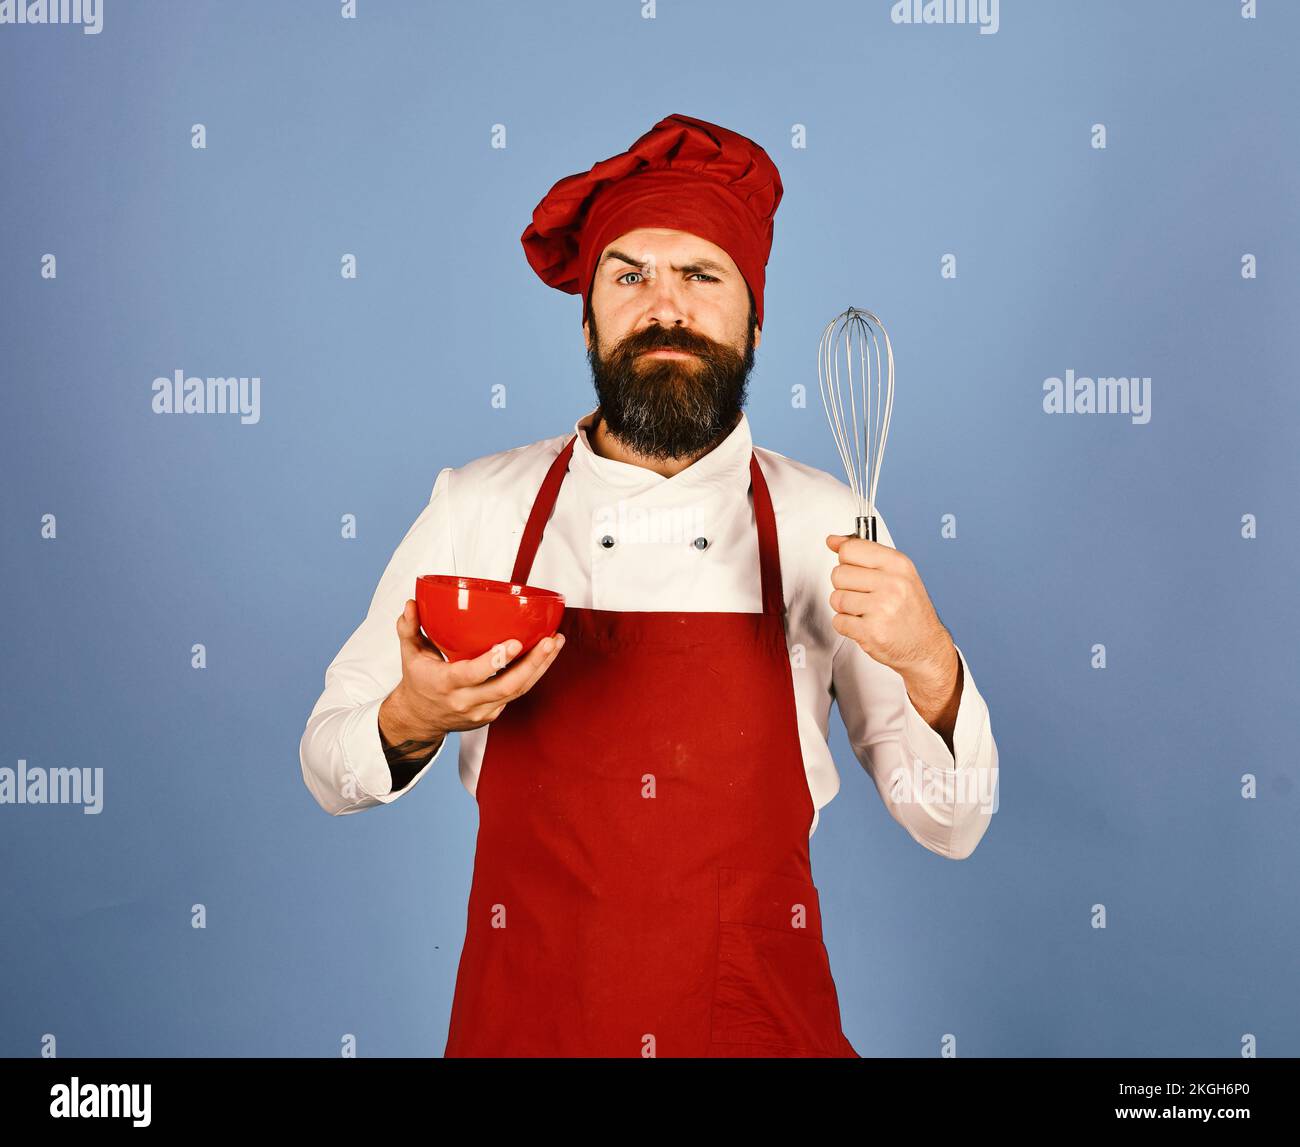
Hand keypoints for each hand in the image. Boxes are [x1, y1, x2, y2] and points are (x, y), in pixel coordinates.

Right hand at [379, 599, 565, 745]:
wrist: (420, 720)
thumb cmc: (418, 681)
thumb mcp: (409, 655)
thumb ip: (408, 628)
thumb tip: (411, 604)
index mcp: (445, 684)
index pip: (472, 674)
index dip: (495, 661)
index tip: (515, 643)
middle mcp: (466, 701)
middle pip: (506, 686)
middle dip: (533, 663)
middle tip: (550, 640)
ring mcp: (481, 711)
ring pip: (518, 691)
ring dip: (541, 667)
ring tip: (556, 643)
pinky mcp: (492, 714)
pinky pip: (517, 694)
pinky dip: (533, 675)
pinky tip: (546, 655)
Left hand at [824, 534, 953, 681]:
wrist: (925, 647)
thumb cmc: (911, 610)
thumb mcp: (897, 573)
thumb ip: (864, 553)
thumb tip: (833, 540)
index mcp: (898, 565)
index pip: (851, 548)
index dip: (846, 560)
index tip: (854, 567)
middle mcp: (892, 584)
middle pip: (838, 573)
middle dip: (845, 586)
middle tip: (863, 595)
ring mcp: (882, 608)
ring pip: (836, 598)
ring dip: (845, 607)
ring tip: (864, 611)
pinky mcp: (871, 632)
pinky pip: (838, 621)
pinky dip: (846, 625)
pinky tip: (864, 624)